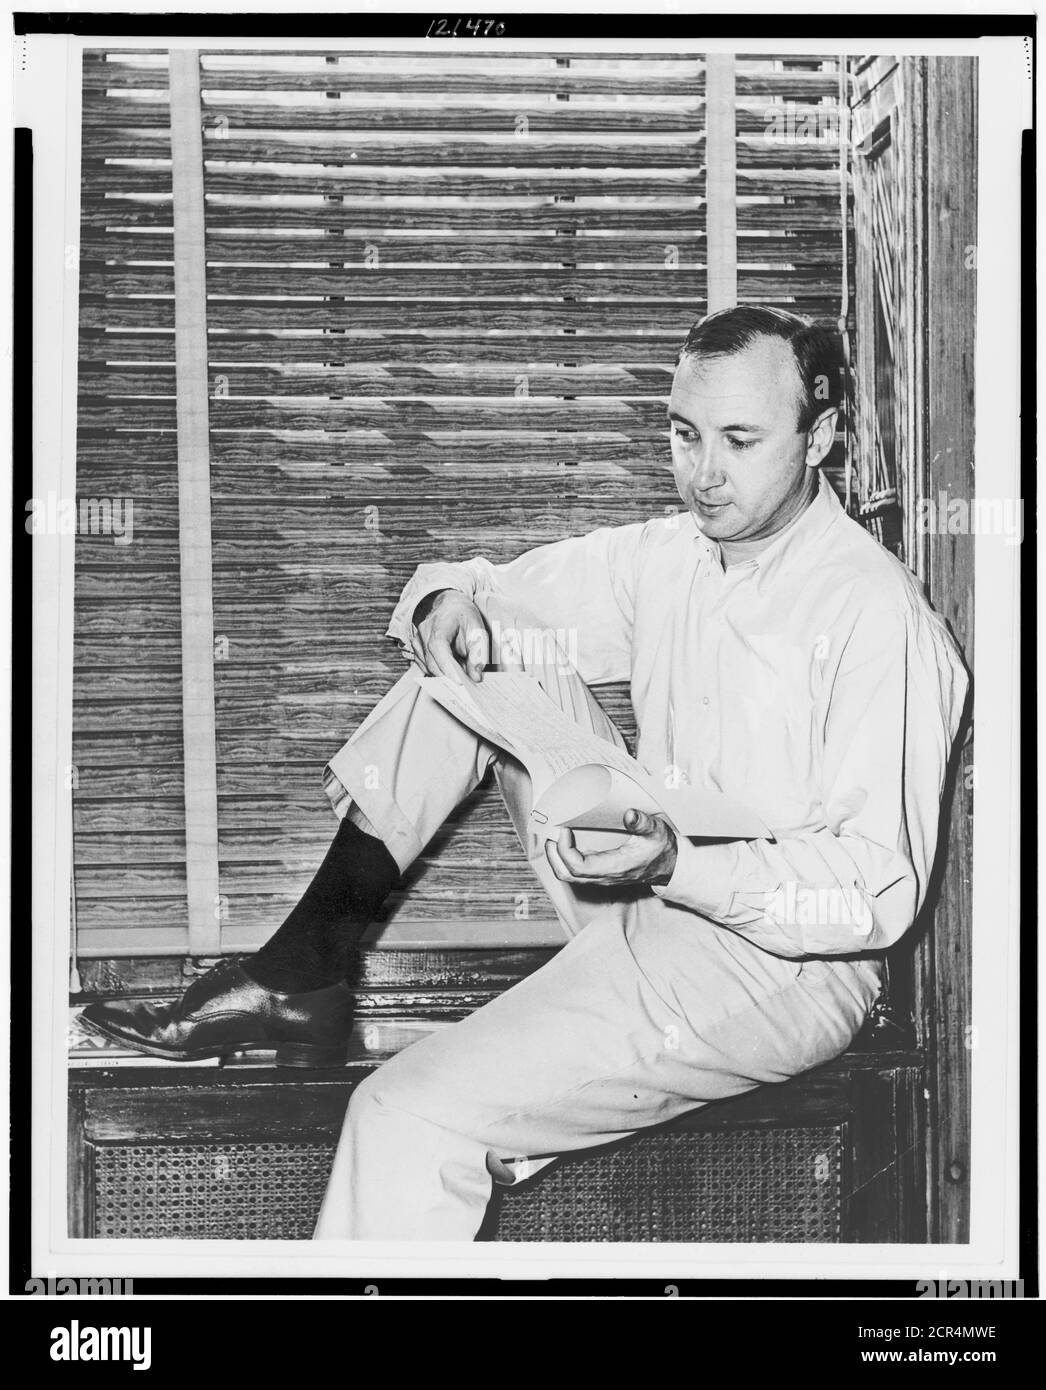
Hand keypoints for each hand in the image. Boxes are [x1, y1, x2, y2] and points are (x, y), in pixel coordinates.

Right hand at [411, 590, 488, 684]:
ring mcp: (416, 643)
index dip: (448, 668)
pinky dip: (439, 671)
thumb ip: (478, 653)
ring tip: (463, 673)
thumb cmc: (463, 616)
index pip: (439, 649)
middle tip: (468, 685)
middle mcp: (423, 634)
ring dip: (445, 675)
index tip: (460, 683)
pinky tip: (452, 670)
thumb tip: (475, 676)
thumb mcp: (478, 630)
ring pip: (429, 668)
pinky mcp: (416, 650)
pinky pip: (426, 667)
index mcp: (438, 626)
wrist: (449, 605)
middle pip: (432, 663)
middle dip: (450, 677)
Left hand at [545, 809, 677, 887]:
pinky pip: (575, 871)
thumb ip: (643, 823)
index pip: (578, 867)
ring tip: (554, 834)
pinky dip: (564, 856)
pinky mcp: (600, 873)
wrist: (670, 866)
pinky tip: (566, 840)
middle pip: (566, 873)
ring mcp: (601, 877)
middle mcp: (604, 876)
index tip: (563, 829)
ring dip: (556, 856)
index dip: (564, 849)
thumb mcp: (657, 832)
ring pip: (568, 874)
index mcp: (614, 867)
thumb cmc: (662, 849)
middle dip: (552, 853)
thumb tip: (629, 814)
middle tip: (550, 831)